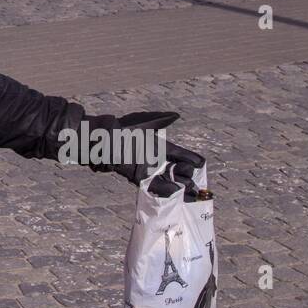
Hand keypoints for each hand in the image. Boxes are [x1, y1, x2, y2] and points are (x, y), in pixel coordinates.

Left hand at [85, 111, 204, 186]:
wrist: (107, 140)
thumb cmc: (125, 129)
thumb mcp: (145, 123)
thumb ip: (161, 120)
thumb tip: (175, 116)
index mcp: (160, 146)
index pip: (179, 154)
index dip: (190, 158)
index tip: (200, 163)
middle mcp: (156, 159)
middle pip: (176, 169)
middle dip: (186, 175)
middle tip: (195, 181)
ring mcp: (148, 169)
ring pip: (168, 179)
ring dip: (179, 185)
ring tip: (191, 191)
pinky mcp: (139, 177)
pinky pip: (154, 185)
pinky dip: (164, 189)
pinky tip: (174, 191)